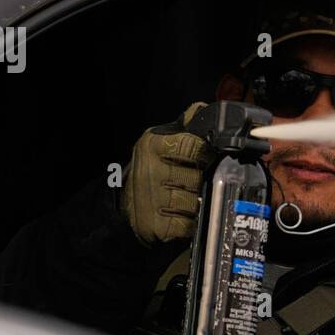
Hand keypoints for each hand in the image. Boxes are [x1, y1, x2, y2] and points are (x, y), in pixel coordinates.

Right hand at [121, 102, 211, 244]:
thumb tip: (207, 109)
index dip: (205, 154)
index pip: (192, 145)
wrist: (127, 204)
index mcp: (154, 145)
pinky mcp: (155, 226)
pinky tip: (181, 217)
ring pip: (195, 202)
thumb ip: (188, 126)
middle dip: (202, 182)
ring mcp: (151, 200)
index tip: (207, 158)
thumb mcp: (164, 140)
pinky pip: (189, 225)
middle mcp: (149, 171)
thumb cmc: (153, 170)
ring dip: (198, 204)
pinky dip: (190, 224)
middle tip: (195, 183)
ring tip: (187, 200)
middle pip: (197, 177)